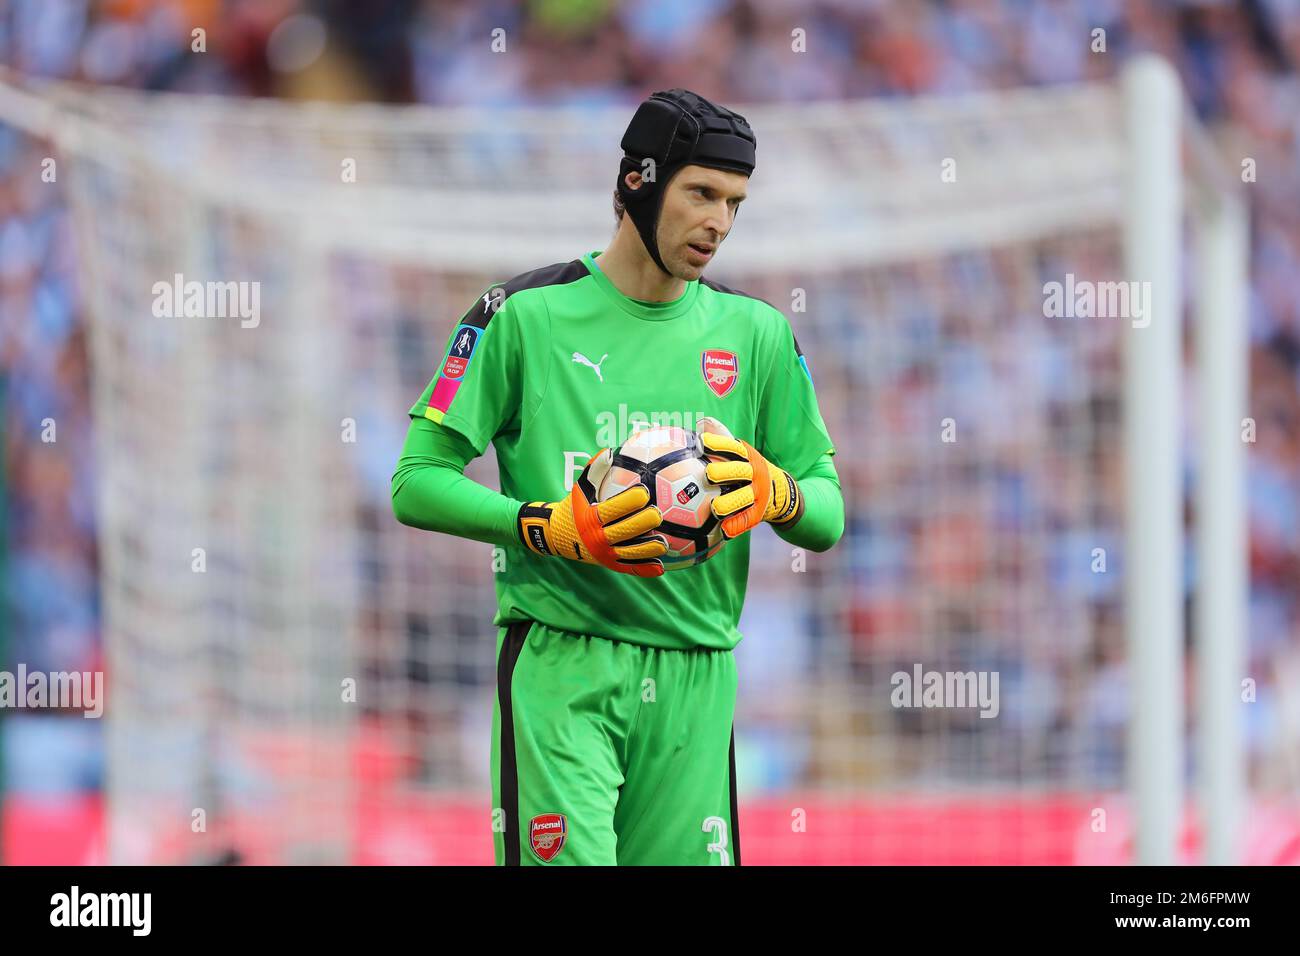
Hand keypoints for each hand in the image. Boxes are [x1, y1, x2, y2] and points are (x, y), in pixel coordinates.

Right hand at [517, 448, 666, 576]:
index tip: (644, 492)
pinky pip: (628, 568)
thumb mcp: (579, 489)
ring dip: (647, 549)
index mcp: (590, 519)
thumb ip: (594, 471)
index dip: (628, 502)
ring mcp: (603, 554)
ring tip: (664, 543)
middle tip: (658, 514)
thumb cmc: (573, 508)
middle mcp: (596, 538)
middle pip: (623, 532)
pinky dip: (644, 569)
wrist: (555, 536)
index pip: (611, 511)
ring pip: (629, 553)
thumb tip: (610, 452)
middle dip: (642, 523)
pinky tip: (660, 567)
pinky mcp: (608, 565)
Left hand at [699, 425, 803, 539]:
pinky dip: (735, 526)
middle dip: (723, 472)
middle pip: (738, 471)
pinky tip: (724, 531)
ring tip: (715, 508)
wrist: (784, 493)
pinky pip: (746, 520)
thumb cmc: (750, 471)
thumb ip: (724, 441)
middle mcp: (754, 473)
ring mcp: (758, 493)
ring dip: (728, 503)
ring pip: (742, 498)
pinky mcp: (758, 512)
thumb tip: (701, 421)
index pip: (732, 447)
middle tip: (708, 475)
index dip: (718, 444)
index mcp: (748, 456)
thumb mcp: (743, 454)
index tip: (702, 443)